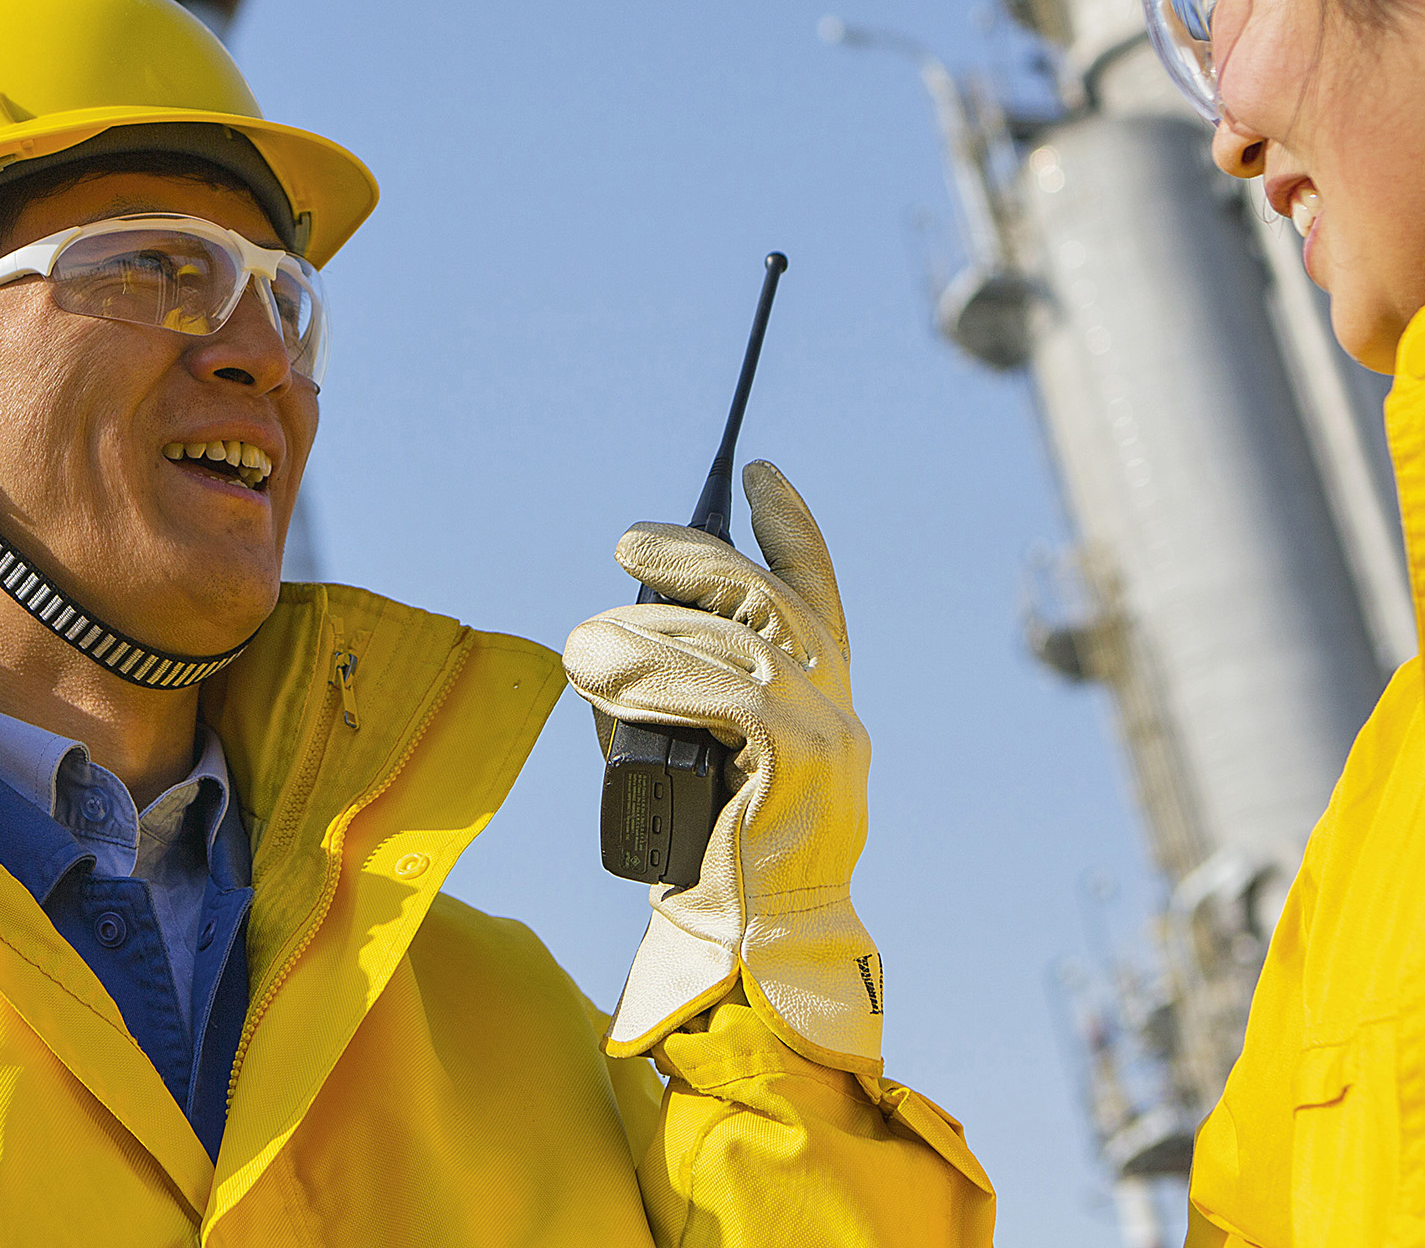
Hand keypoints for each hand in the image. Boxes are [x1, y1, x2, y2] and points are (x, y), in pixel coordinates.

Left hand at [562, 460, 880, 1075]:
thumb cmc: (715, 862)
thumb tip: (612, 636)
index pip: (817, 592)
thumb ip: (679, 694)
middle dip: (696, 560)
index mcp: (826, 704)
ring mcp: (826, 736)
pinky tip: (604, 677)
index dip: (790, 526)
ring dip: (648, 634)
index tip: (757, 471)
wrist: (755, 954)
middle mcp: (839, 710)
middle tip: (628, 546)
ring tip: (585, 643)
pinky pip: (720, 695)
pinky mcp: (796, 764)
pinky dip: (654, 677)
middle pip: (769, 599)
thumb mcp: (703, 757)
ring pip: (733, 644)